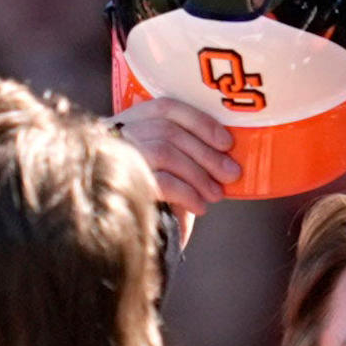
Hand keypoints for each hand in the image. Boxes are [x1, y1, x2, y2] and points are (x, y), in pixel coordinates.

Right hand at [113, 98, 239, 218]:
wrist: (115, 238)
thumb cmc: (148, 201)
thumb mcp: (167, 171)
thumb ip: (186, 156)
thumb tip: (225, 157)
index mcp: (129, 122)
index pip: (166, 108)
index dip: (200, 122)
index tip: (227, 142)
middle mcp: (117, 134)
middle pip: (168, 131)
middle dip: (206, 153)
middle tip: (231, 173)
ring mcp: (113, 157)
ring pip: (165, 152)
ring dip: (198, 174)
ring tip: (216, 194)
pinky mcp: (118, 185)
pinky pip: (160, 182)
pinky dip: (187, 193)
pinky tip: (199, 206)